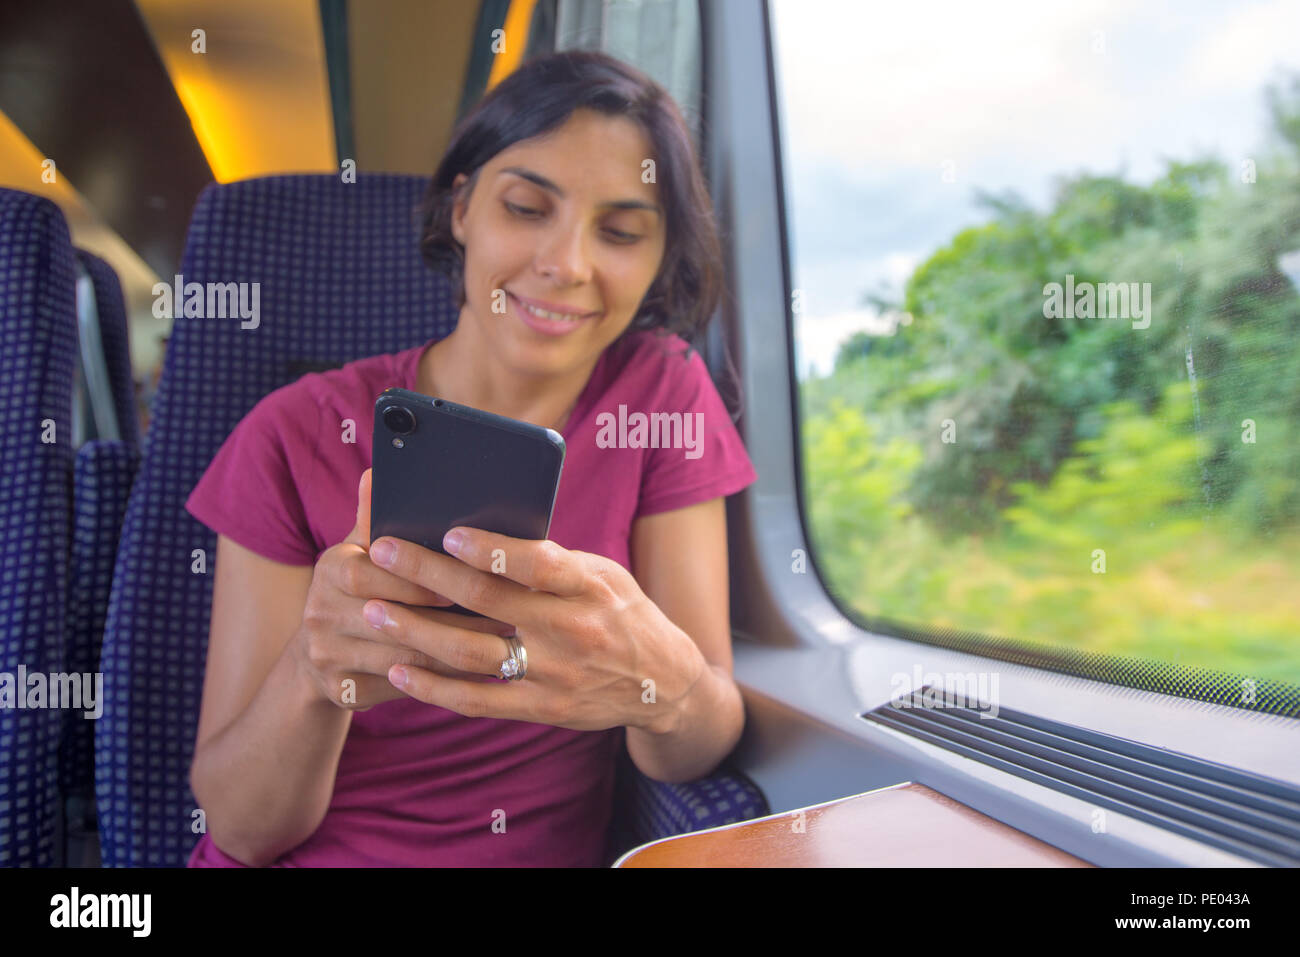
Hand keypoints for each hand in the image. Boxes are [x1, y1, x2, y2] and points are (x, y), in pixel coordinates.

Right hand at [289, 469, 517, 710]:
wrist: (320, 654)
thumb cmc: (363, 587)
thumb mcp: (366, 548)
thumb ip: (379, 518)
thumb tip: (379, 471)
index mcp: (330, 568)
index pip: (369, 572)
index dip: (415, 581)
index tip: (458, 588)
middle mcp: (318, 612)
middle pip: (389, 618)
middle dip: (447, 620)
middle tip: (501, 617)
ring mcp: (326, 654)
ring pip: (400, 658)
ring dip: (454, 653)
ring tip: (502, 645)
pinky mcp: (340, 690)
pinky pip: (398, 689)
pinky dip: (438, 684)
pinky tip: (475, 677)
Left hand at [364, 527, 707, 733]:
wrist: (663, 682)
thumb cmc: (620, 612)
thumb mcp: (602, 574)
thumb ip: (550, 560)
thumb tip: (481, 533)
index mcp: (588, 586)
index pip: (536, 563)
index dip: (490, 549)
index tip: (447, 533)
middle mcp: (571, 629)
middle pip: (488, 600)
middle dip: (427, 575)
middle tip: (381, 553)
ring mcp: (554, 673)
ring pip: (471, 652)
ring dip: (416, 631)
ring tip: (373, 610)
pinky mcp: (541, 709)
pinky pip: (477, 701)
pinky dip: (433, 688)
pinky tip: (399, 670)